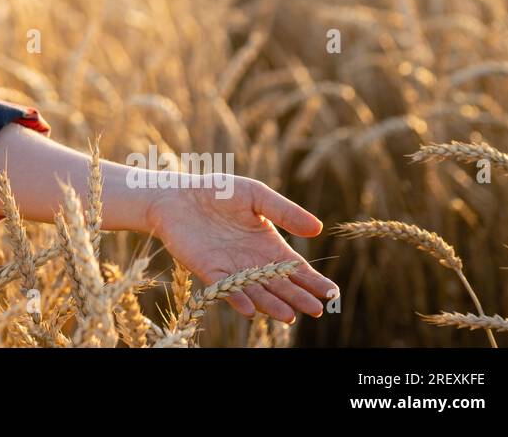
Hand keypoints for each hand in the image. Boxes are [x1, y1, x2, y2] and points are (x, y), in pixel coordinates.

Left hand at [146, 174, 338, 322]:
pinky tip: (249, 309)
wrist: (176, 194)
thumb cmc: (217, 191)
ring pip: (256, 292)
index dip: (313, 281)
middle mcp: (253, 262)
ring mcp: (231, 269)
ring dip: (271, 304)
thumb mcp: (255, 195)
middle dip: (297, 298)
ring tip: (289, 315)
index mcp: (268, 245)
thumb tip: (318, 229)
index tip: (331, 293)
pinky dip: (237, 299)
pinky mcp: (208, 271)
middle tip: (315, 310)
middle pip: (280, 285)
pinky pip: (225, 288)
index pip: (295, 268)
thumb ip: (284, 211)